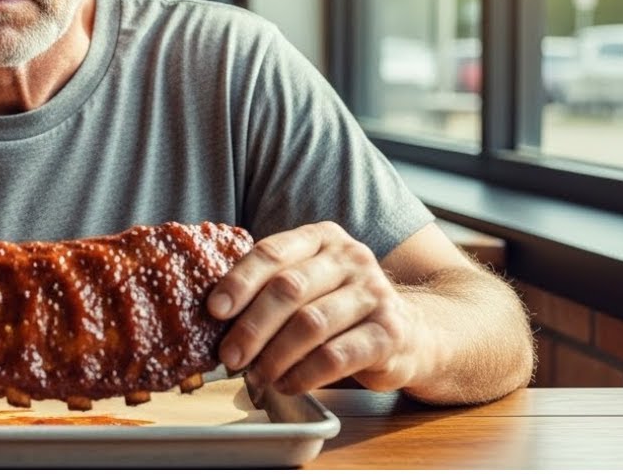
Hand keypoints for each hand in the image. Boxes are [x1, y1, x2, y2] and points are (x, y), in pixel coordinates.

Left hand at [207, 221, 422, 395]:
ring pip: (311, 324)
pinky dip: (304, 375)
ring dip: (275, 356)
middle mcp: (351, 258)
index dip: (239, 281)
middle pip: (289, 289)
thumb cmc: (339, 308)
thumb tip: (212, 315)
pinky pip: (337, 356)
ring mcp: (374, 293)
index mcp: (321, 238)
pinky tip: (287, 384)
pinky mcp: (390, 332)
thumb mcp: (307, 284)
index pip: (272, 252)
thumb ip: (269, 288)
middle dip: (251, 327)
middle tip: (229, 357)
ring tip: (256, 376)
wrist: (410, 333)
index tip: (215, 310)